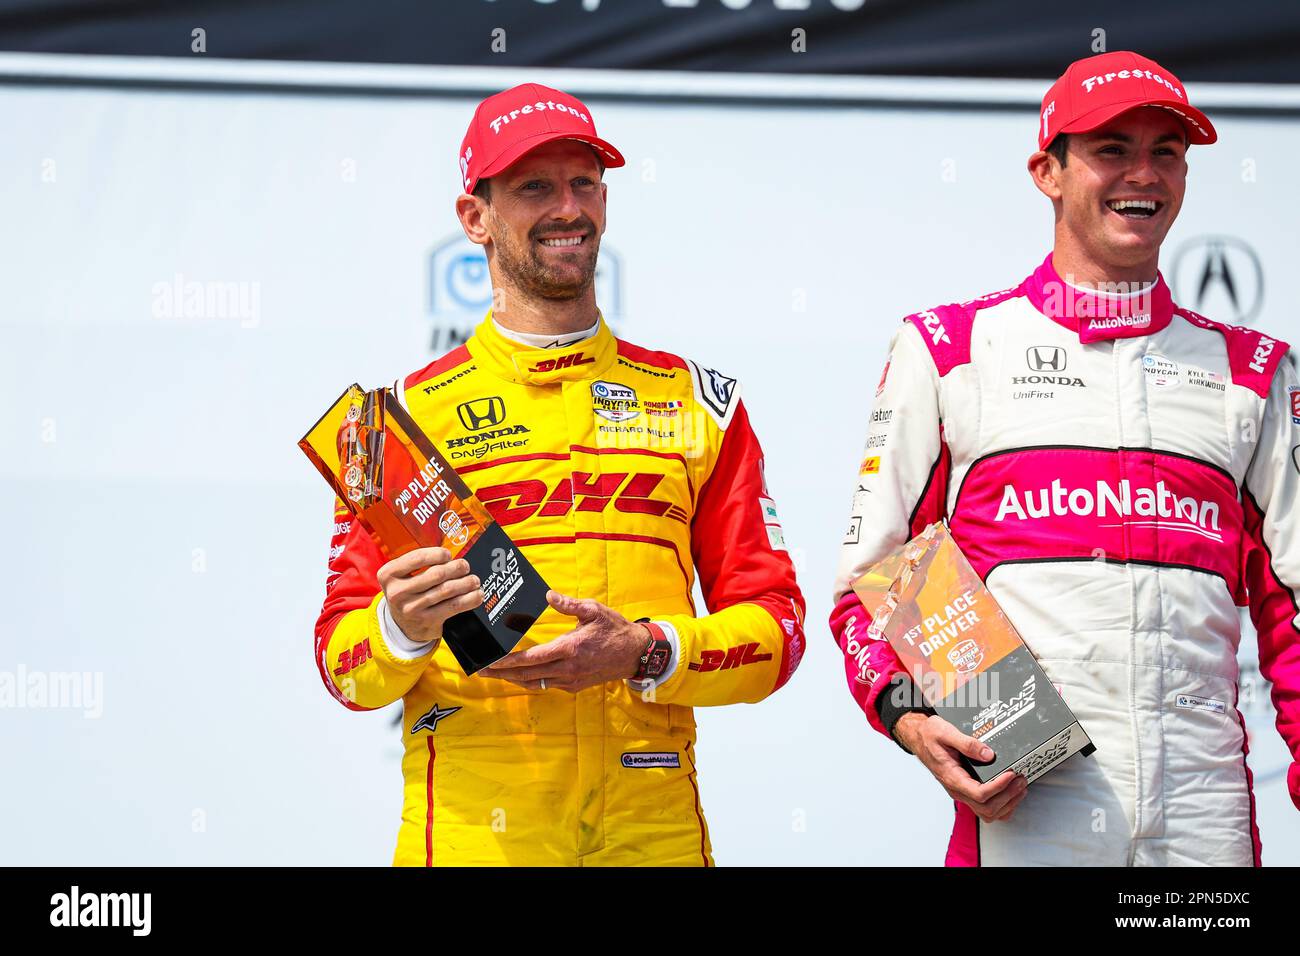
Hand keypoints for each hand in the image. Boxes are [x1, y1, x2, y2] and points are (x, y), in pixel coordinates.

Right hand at [376, 547, 482, 644]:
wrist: (403, 625)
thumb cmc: (407, 593)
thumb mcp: (402, 576)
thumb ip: (420, 563)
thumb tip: (451, 557)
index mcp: (388, 574)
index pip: (417, 558)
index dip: (438, 554)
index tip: (448, 554)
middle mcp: (397, 592)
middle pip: (435, 574)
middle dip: (456, 568)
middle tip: (465, 566)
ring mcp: (411, 608)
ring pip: (447, 590)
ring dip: (466, 583)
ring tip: (473, 580)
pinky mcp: (426, 620)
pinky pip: (454, 606)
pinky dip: (469, 599)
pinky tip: (476, 594)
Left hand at [477, 591, 649, 691]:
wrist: (635, 654)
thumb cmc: (615, 630)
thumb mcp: (594, 610)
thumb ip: (569, 604)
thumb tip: (549, 595)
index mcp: (570, 648)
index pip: (532, 658)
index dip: (508, 661)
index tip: (491, 660)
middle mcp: (568, 668)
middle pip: (527, 675)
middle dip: (502, 674)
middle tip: (481, 670)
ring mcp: (571, 679)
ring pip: (535, 684)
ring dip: (513, 681)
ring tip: (495, 675)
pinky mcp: (575, 685)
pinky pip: (547, 686)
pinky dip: (530, 682)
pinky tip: (521, 677)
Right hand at [894, 712, 1027, 822]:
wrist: (919, 738)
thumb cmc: (930, 736)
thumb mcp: (945, 732)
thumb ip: (967, 743)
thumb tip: (988, 754)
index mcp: (952, 776)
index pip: (979, 794)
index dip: (998, 787)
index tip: (1010, 774)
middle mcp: (957, 789)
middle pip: (987, 808)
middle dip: (1008, 796)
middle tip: (1020, 780)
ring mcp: (962, 792)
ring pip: (988, 812)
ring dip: (1008, 803)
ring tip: (1020, 787)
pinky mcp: (967, 790)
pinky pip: (986, 808)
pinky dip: (1003, 806)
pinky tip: (1011, 793)